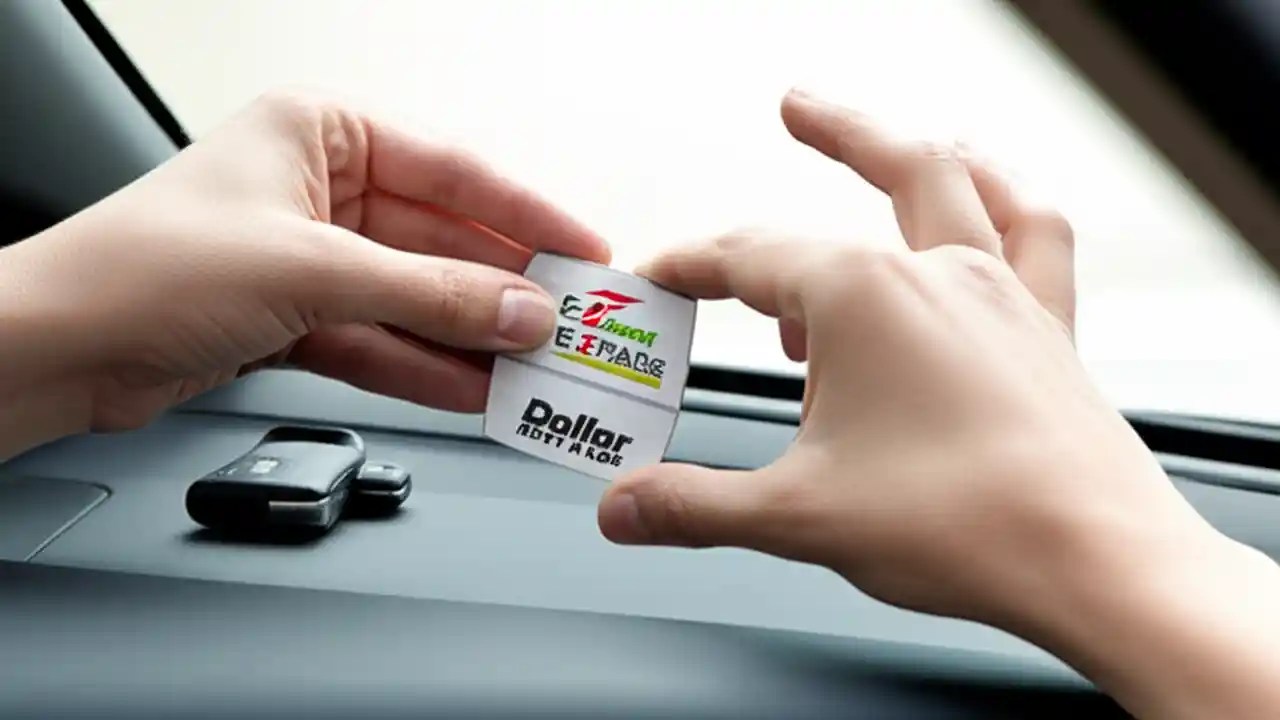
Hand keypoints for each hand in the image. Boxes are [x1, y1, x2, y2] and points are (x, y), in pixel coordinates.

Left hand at [2, 89, 608, 442]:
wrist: (57, 349)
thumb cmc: (147, 266)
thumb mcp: (312, 270)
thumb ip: (429, 294)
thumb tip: (523, 310)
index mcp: (323, 132)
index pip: (454, 172)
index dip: (529, 216)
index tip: (587, 252)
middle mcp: (321, 189)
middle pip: (441, 242)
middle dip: (504, 290)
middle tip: (572, 327)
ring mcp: (311, 258)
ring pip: (417, 300)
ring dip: (473, 339)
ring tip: (537, 371)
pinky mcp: (298, 319)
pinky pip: (385, 342)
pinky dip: (427, 370)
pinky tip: (477, 392)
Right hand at [595, 91, 1279, 718]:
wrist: (1096, 564)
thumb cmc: (962, 528)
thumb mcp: (798, 517)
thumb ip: (696, 505)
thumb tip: (623, 509)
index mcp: (862, 297)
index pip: (746, 257)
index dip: (687, 266)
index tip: (654, 281)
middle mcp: (936, 273)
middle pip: (877, 166)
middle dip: (831, 129)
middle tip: (796, 105)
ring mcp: (1000, 292)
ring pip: (955, 182)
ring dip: (915, 148)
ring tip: (880, 145)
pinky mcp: (1045, 326)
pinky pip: (1034, 232)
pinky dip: (1009, 197)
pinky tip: (989, 191)